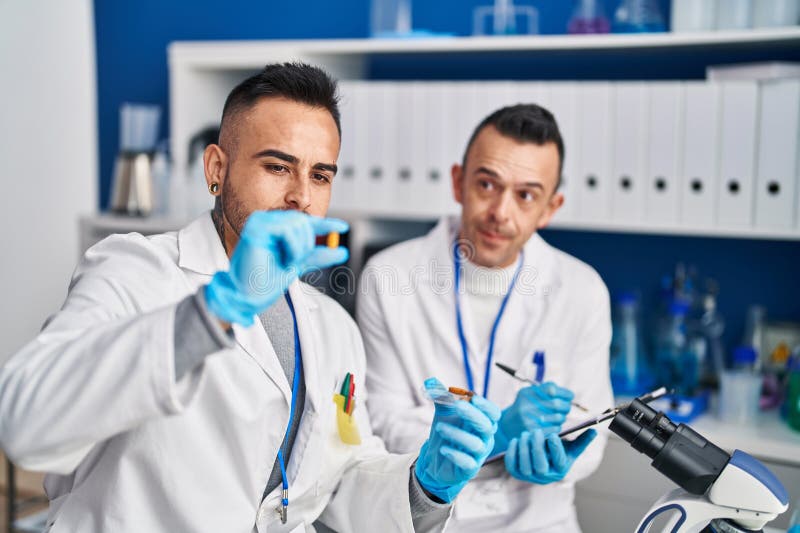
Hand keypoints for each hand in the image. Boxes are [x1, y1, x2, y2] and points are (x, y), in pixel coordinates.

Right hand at [204, 210, 347, 325]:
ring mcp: (260, 222)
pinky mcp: (256, 227)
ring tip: (285, 262)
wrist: (245, 296)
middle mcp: (267, 222)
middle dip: (306, 245)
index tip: (343, 227)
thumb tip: (341, 251)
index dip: (325, 224)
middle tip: (293, 263)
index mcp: (275, 229)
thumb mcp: (296, 266)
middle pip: (304, 222)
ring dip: (299, 249)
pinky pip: (287, 229)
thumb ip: (315, 256)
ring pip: (298, 224)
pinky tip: (284, 259)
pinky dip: (292, 246)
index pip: (305, 223)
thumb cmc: (263, 283)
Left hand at [414, 378, 500, 502]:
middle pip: (487, 427)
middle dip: (473, 415)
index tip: (473, 397)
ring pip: (476, 444)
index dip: (486, 406)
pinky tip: (443, 448)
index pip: (493, 414)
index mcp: (483, 423)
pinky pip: (468, 463)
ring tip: (439, 427)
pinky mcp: (469, 469)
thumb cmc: (447, 432)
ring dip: (458, 434)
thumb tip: (430, 381)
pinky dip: (456, 455)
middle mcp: (485, 439)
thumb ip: (440, 397)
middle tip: (456, 405)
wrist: (435, 459)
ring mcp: (478, 455)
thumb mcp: (443, 413)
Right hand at [496, 382, 573, 451]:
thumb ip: (547, 390)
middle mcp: (526, 406)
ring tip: (557, 417)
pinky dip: (557, 427)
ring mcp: (529, 421)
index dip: (564, 393)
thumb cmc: (524, 407)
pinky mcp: (534, 433)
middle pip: (558, 404)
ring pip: (559, 417)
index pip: (552, 389)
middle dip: (566, 406)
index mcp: (527, 393)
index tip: (569, 396)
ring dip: (562, 417)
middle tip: (565, 407)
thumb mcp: (530, 394)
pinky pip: (556, 429)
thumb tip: (570, 395)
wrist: (507, 426)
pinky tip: (551, 426)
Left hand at [505, 428, 595, 484]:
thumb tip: (594, 431)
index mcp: (560, 469)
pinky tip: (515, 440)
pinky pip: (512, 466)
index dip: (555, 448)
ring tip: (525, 434)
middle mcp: (546, 476)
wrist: (542, 460)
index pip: (559, 461)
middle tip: (536, 431)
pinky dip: (512, 453)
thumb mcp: (571, 447)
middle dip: (537, 448)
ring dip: (524, 449)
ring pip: (525, 467)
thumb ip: (582, 440)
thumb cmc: (558, 451)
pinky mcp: (517, 474)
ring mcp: (530, 477)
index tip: (552, 434)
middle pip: (540, 466)